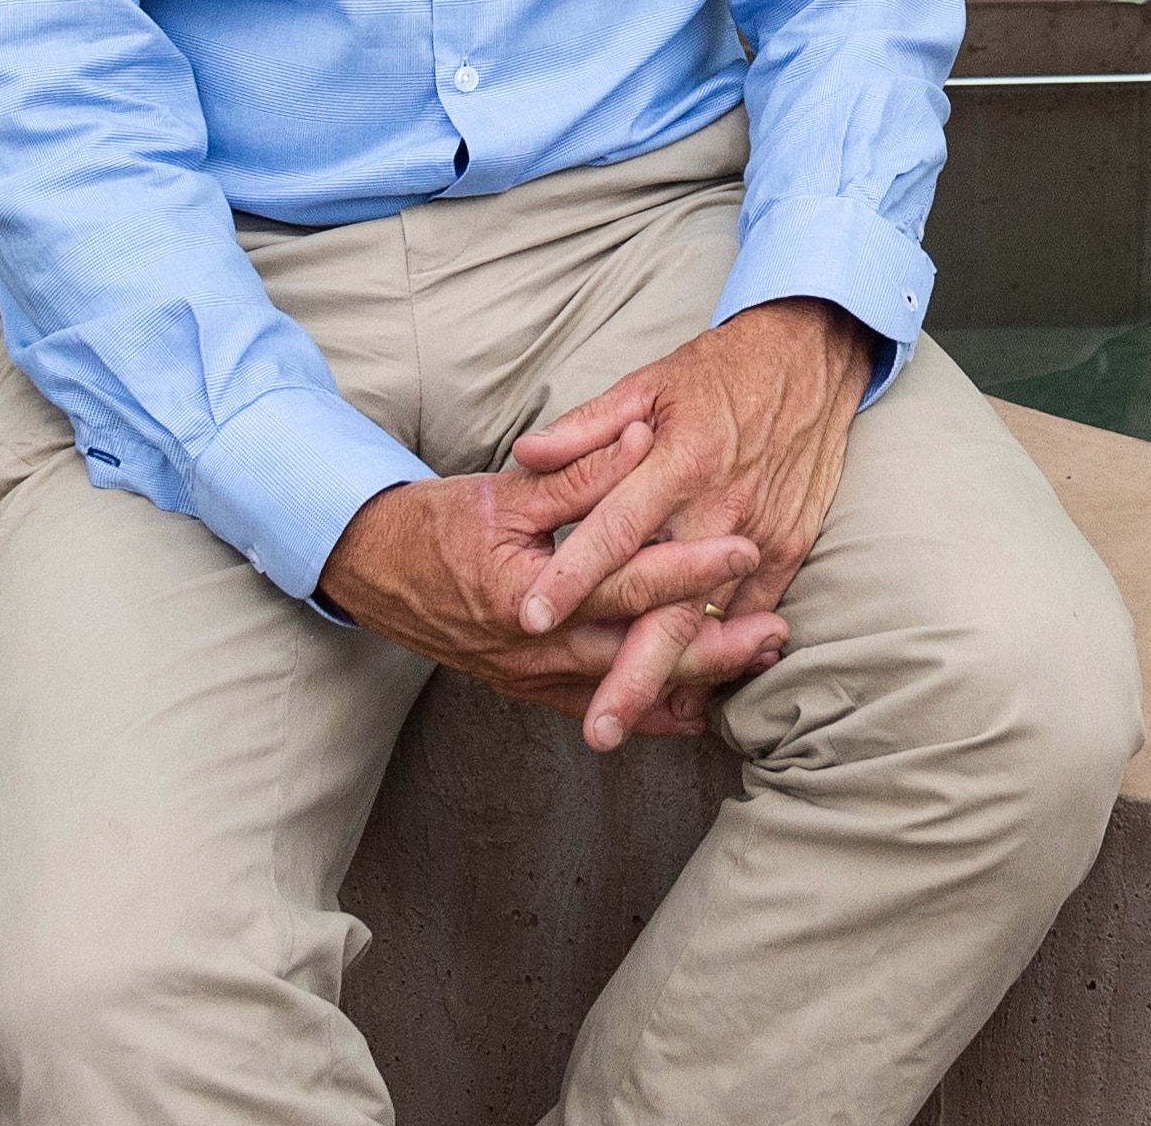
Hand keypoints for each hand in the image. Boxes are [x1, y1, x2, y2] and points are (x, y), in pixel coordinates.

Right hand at [318, 417, 786, 738]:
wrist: (373, 573)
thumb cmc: (439, 523)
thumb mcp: (506, 488)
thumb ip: (579, 470)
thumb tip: (641, 440)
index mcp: (526, 592)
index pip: (624, 579)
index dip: (688, 564)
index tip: (745, 548)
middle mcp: (532, 649)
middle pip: (639, 652)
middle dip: (714, 647)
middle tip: (777, 634)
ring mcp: (531, 679)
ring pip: (627, 689)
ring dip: (694, 680)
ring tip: (757, 663)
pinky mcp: (530, 692)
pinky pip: (600, 708)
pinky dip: (650, 711)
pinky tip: (696, 708)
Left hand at [503, 299, 875, 749]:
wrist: (811, 357)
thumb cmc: (720, 371)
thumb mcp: (649, 380)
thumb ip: (588, 426)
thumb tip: (527, 452)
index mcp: (678, 458)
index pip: (616, 527)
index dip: (574, 576)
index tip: (532, 619)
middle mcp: (720, 503)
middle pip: (672, 603)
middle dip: (635, 673)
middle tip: (599, 728)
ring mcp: (761, 530)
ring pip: (715, 619)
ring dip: (678, 679)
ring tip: (637, 726)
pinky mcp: (790, 544)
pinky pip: (756, 611)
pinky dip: (727, 656)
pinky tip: (694, 695)